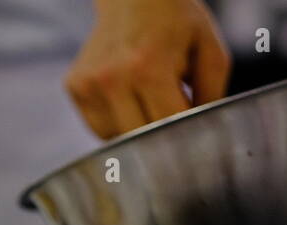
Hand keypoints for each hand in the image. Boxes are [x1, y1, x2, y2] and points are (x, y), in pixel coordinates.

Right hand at [65, 0, 229, 138]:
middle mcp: (112, 78)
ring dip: (136, 129)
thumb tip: (201, 135)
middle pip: (141, 140)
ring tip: (145, 98)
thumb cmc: (175, 21)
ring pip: (117, 139)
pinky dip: (116, 121)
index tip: (191, 131)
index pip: (167, 128)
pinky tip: (126, 95)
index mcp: (148, 68)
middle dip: (160, 134)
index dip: (184, 134)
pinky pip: (99, 127)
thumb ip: (211, 95)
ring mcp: (89, 84)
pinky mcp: (74, 87)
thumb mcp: (209, 49)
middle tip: (169, 111)